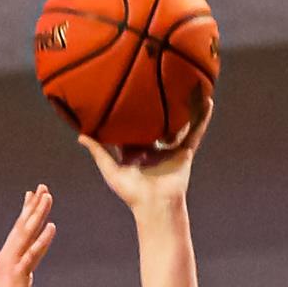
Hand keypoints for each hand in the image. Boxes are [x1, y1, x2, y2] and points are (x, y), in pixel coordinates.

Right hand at [0, 186, 56, 286]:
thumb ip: (20, 277)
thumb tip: (24, 272)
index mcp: (6, 260)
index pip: (18, 231)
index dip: (26, 212)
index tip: (33, 195)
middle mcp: (6, 258)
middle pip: (22, 227)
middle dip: (33, 206)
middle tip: (43, 186)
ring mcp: (10, 266)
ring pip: (26, 234)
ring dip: (38, 214)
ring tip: (48, 196)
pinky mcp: (18, 277)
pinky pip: (32, 254)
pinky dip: (42, 240)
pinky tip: (52, 226)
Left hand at [79, 86, 212, 212]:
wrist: (155, 205)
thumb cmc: (131, 192)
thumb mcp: (110, 169)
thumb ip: (98, 151)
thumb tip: (80, 135)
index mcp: (136, 151)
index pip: (131, 127)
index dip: (129, 112)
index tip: (126, 93)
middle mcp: (153, 148)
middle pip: (156, 121)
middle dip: (156, 105)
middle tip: (155, 81)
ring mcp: (170, 149)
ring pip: (178, 123)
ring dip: (184, 106)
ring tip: (187, 86)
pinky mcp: (184, 152)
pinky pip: (195, 131)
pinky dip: (202, 117)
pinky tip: (208, 101)